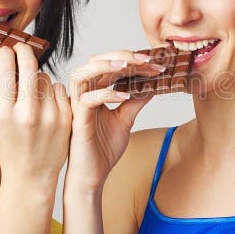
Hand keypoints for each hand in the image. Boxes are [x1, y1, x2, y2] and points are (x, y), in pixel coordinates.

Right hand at [0, 44, 71, 187]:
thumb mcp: (0, 120)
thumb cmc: (11, 146)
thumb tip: (9, 60)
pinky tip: (46, 104)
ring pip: (45, 78)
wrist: (31, 176)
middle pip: (29, 67)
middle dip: (24, 52)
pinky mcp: (66, 119)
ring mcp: (50, 117)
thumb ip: (6, 93)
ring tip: (32, 92)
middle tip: (21, 46)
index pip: (6, 71)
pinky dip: (52, 91)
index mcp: (5, 113)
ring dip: (38, 77)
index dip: (6, 54)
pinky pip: (59, 90)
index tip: (6, 48)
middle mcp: (27, 114)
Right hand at [67, 51, 163, 192]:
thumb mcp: (126, 119)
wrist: (92, 176)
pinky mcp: (78, 120)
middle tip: (148, 60)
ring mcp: (78, 105)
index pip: (110, 66)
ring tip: (130, 65)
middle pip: (96, 61)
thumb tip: (152, 84)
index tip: (157, 65)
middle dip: (123, 57)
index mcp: (94, 91)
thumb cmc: (103, 149)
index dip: (133, 61)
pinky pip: (87, 99)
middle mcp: (84, 94)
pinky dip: (106, 94)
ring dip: (106, 65)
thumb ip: (135, 101)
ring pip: (83, 73)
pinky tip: (125, 96)